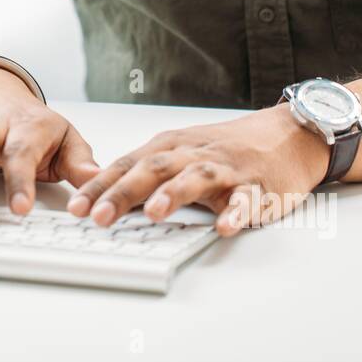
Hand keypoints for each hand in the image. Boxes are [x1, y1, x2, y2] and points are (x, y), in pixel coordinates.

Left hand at [66, 105, 328, 235]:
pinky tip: (224, 226)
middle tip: (98, 215)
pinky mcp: (257, 185)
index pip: (127, 166)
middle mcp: (193, 154)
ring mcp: (225, 169)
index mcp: (170, 148)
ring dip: (173, 194)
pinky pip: (246, 199)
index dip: (99, 186)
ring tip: (152, 213)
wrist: (286, 135)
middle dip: (123, 192)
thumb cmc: (226, 148)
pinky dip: (236, 212)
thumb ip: (145, 175)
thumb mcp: (180, 154)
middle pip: (153, 169)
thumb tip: (103, 199)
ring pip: (195, 177)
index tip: (75, 208)